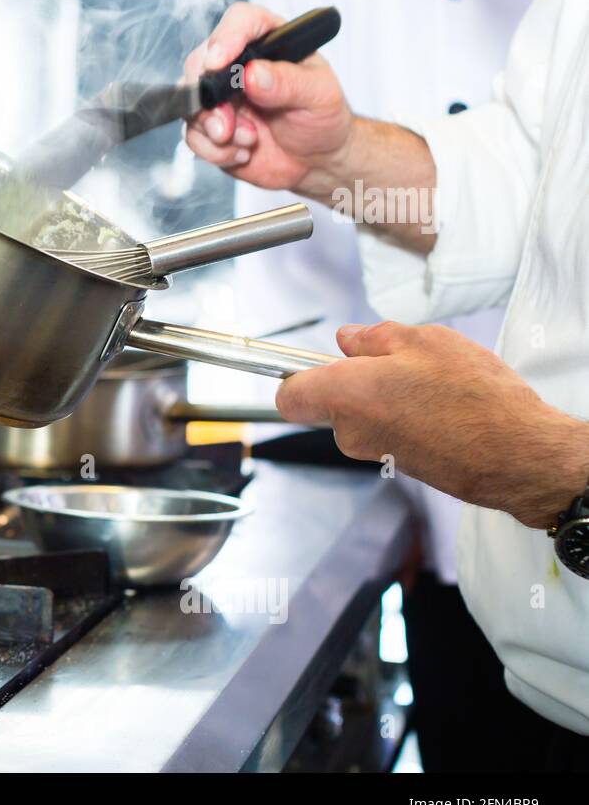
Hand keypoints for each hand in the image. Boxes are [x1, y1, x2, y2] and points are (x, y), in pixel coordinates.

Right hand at [182, 2, 355, 196]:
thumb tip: (253, 74)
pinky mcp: (211, 127)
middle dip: (209, 98)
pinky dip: (214, 150)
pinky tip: (242, 153)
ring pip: (191, 102)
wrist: (316, 161)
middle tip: (228, 124)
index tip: (218, 62)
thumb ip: (288, 82)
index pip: (240, 22)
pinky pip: (192, 135)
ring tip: (249, 141)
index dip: (226, 37)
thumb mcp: (319, 95)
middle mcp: (238, 65)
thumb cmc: (322, 119)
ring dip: (214, 128)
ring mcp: (221, 97)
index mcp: (269, 42)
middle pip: (201, 62)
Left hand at [275, 322, 588, 528]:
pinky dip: (406, 417)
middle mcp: (350, 431)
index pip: (288, 396)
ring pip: (363, 415)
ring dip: (386, 396)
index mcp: (344, 395)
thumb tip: (349, 340)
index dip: (296, 376)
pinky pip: (389, 431)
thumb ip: (376, 338)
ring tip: (432, 383)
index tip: (315, 362)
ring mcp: (374, 453)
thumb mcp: (426, 341)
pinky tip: (442, 406)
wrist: (517, 455)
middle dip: (356, 379)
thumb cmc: (474, 398)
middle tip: (398, 361)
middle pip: (330, 402)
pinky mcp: (399, 466)